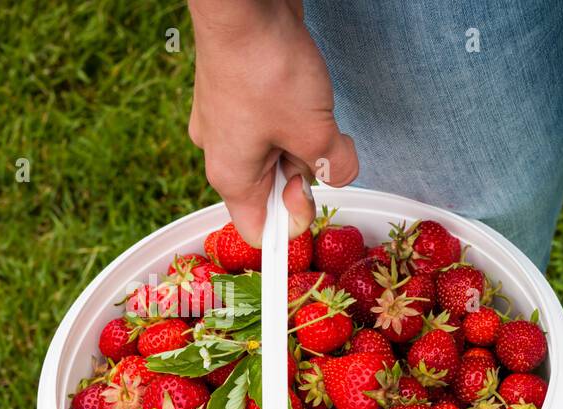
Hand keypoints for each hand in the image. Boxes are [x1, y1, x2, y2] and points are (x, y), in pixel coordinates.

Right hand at [187, 0, 357, 244]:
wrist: (242, 4)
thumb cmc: (266, 68)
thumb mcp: (316, 134)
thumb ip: (336, 169)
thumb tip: (339, 175)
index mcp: (232, 176)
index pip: (259, 232)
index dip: (292, 229)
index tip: (312, 224)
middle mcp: (222, 152)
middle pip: (276, 190)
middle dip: (307, 173)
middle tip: (314, 145)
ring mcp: (229, 122)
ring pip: (280, 153)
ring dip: (305, 140)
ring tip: (305, 108)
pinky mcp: (241, 96)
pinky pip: (277, 123)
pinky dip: (296, 116)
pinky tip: (302, 94)